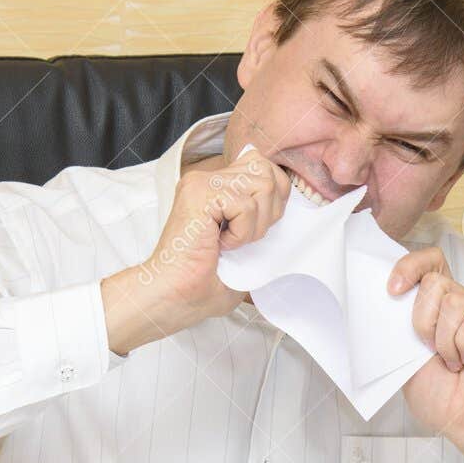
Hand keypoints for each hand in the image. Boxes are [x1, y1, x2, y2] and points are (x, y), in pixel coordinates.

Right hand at [102, 153, 289, 353]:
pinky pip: (246, 205)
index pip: (263, 166)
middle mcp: (208, 179)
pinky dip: (242, 233)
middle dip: (270, 210)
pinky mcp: (201, 195)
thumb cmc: (202, 282)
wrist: (173, 296)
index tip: (255, 228)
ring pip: (263, 185)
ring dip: (256, 224)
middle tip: (244, 237)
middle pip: (268, 171)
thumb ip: (260, 219)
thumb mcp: (243, 246)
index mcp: (216, 187)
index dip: (275, 196)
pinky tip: (221, 245)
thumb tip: (290, 206)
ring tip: (231, 243)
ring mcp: (202, 184)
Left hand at [391, 248, 463, 462]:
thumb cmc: (443, 399)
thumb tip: (388, 295)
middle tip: (433, 352)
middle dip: (423, 322)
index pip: (429, 263)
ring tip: (456, 362)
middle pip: (435, 283)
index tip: (392, 290)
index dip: (410, 266)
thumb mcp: (406, 359)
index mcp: (440, 308)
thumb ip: (400, 326)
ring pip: (455, 302)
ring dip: (446, 342)